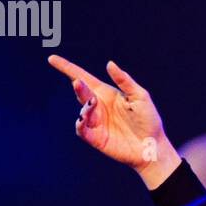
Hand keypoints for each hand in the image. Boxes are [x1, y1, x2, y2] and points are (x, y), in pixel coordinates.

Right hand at [47, 55, 180, 187]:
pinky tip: (84, 118)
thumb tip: (109, 64)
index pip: (83, 77)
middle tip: (78, 83)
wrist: (153, 146)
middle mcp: (98, 106)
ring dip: (84, 106)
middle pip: (81, 92)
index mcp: (106, 93)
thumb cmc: (148, 119)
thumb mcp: (140, 96)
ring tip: (92, 103)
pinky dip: (80, 124)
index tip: (52, 59)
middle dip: (78, 87)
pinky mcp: (95, 138)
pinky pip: (81, 130)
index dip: (67, 68)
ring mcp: (95, 122)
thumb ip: (125, 81)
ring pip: (81, 111)